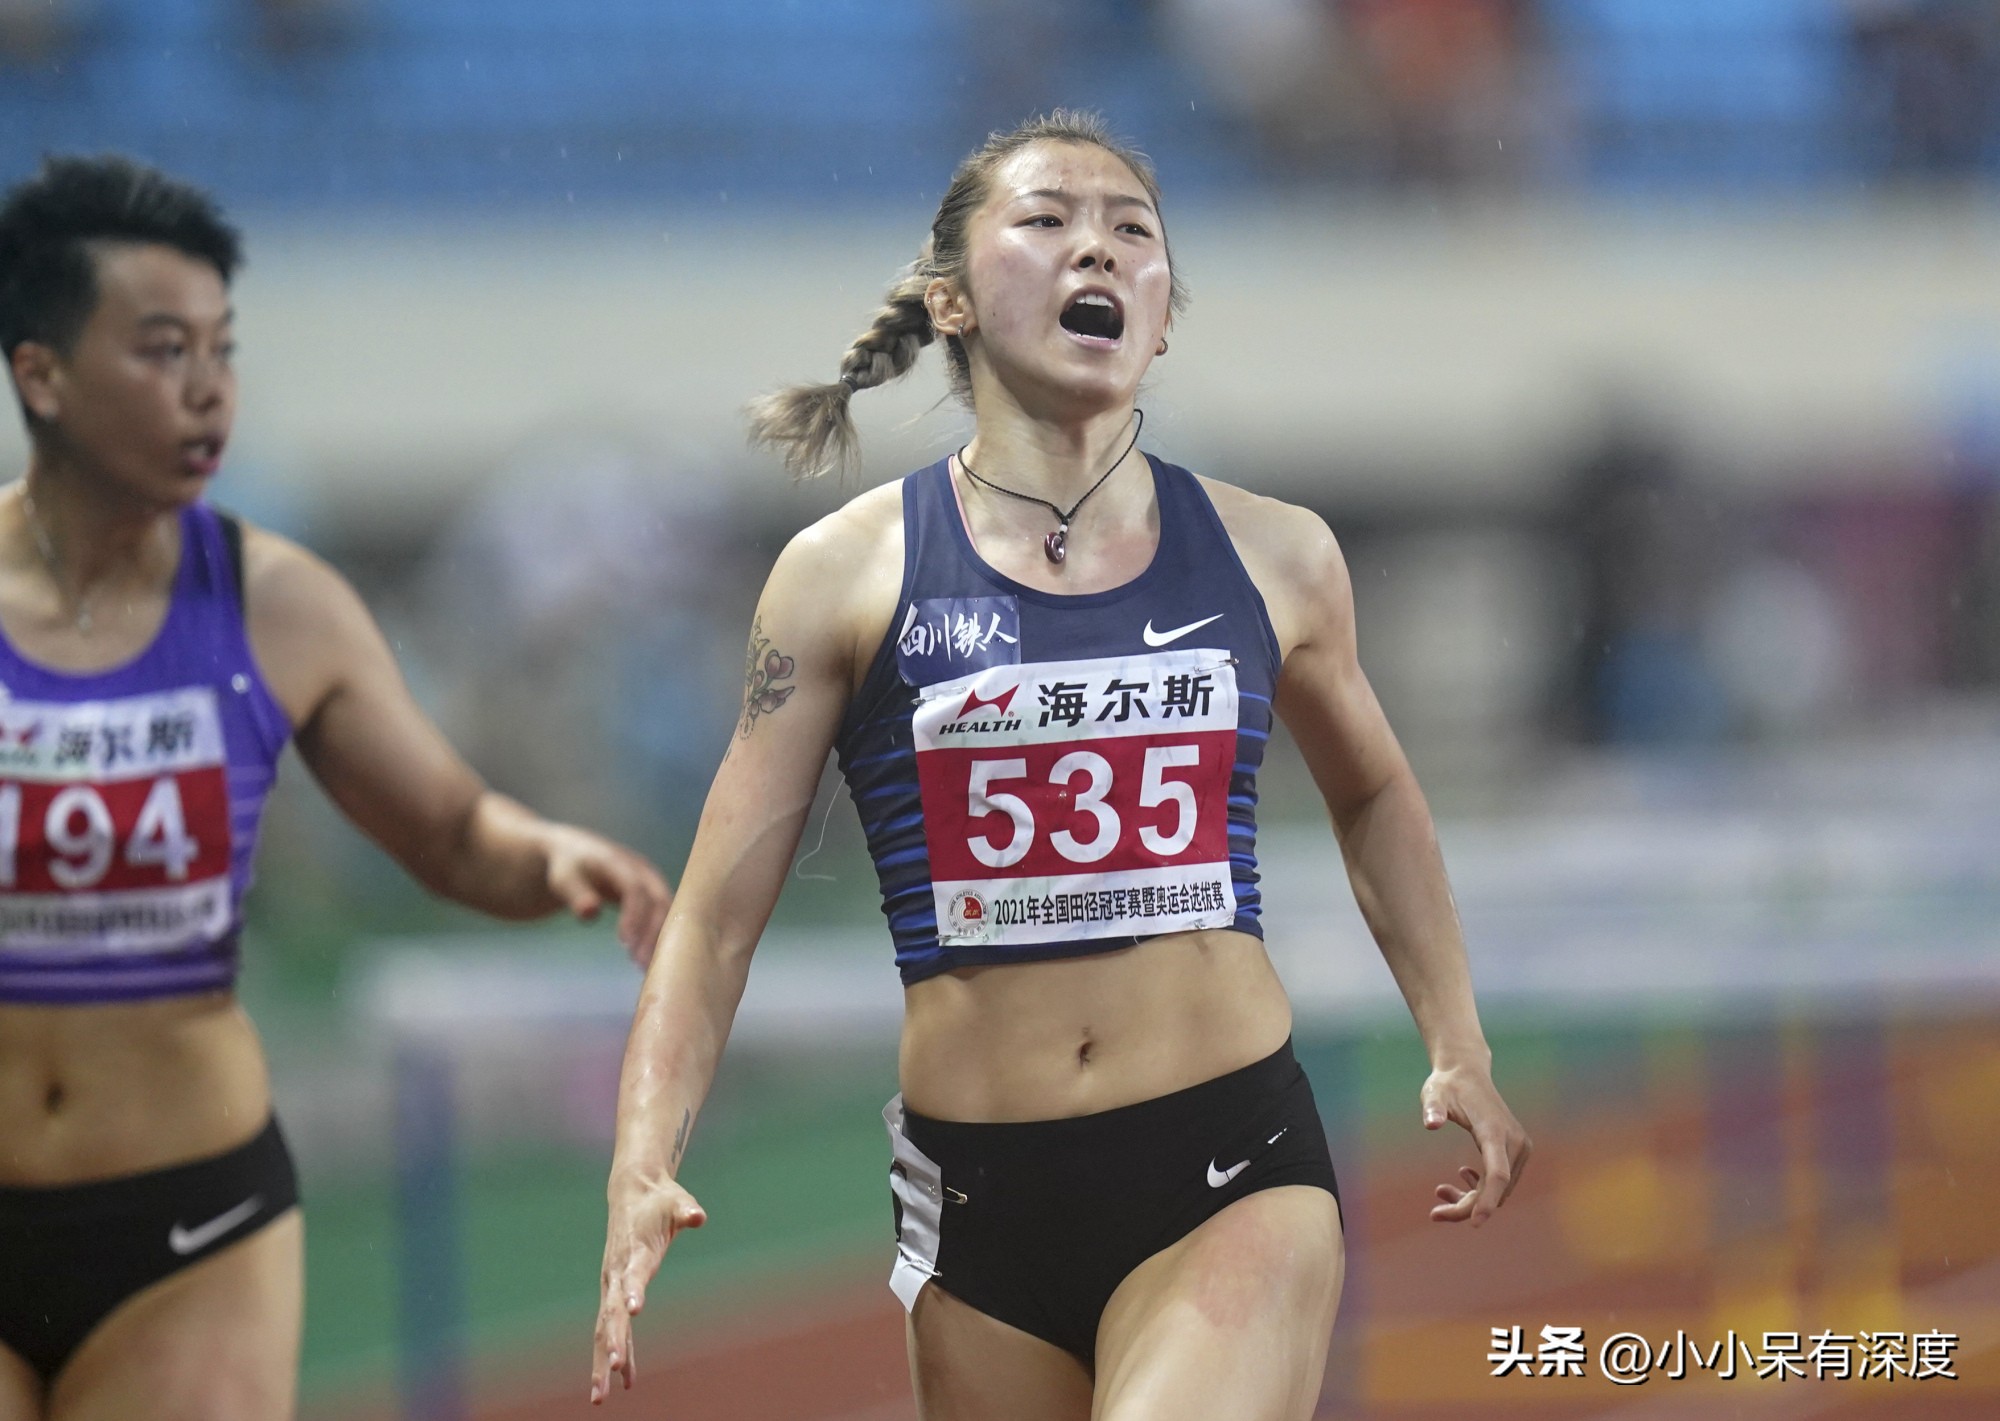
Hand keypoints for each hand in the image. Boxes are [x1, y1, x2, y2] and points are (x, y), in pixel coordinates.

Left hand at [544, 826, 673, 966]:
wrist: (577, 852)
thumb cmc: (568, 867)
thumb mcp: (564, 878)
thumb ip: (576, 894)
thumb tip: (590, 912)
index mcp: (619, 862)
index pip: (634, 888)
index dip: (633, 915)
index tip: (624, 942)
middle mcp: (641, 870)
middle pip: (657, 901)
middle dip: (652, 932)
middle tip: (641, 964)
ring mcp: (650, 881)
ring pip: (665, 910)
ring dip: (658, 938)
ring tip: (644, 967)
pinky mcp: (652, 893)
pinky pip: (662, 915)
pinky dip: (657, 936)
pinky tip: (646, 959)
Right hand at [591, 1170, 706, 1403]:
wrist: (632, 1192)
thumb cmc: (659, 1200)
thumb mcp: (678, 1202)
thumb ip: (687, 1211)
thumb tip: (698, 1216)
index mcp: (633, 1252)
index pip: (632, 1277)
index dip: (634, 1293)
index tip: (635, 1313)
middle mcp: (616, 1273)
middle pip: (611, 1313)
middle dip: (613, 1342)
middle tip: (615, 1369)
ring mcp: (612, 1285)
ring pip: (604, 1329)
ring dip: (603, 1362)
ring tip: (600, 1397)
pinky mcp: (614, 1293)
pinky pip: (613, 1329)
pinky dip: (620, 1353)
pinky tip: (625, 1382)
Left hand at [1421, 1061, 1529, 1226]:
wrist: (1467, 1072)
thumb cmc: (1447, 1084)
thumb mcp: (1434, 1093)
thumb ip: (1432, 1108)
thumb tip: (1431, 1123)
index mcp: (1495, 1132)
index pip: (1497, 1175)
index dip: (1487, 1201)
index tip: (1475, 1223)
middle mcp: (1514, 1142)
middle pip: (1495, 1190)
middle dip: (1467, 1207)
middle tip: (1435, 1214)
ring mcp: (1519, 1148)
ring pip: (1499, 1190)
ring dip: (1472, 1198)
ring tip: (1440, 1192)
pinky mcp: (1516, 1150)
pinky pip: (1501, 1180)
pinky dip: (1482, 1188)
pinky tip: (1461, 1177)